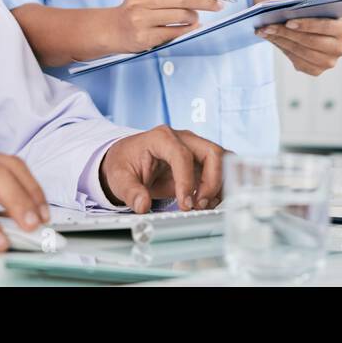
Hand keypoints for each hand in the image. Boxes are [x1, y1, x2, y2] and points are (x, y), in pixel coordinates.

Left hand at [99, 125, 225, 212]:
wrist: (127, 159)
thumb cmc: (124, 163)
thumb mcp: (119, 177)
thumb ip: (130, 192)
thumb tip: (143, 205)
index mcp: (162, 137)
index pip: (182, 155)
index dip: (187, 180)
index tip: (185, 203)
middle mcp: (183, 139)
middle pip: (212, 152)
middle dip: (212, 181)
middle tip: (200, 205)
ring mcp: (194, 148)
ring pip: (222, 160)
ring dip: (219, 185)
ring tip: (204, 206)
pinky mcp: (200, 161)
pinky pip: (220, 171)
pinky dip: (219, 187)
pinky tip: (207, 202)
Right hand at [107, 0, 222, 52]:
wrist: (114, 29)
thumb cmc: (138, 6)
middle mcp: (139, 0)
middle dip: (204, 0)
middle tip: (217, 3)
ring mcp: (141, 19)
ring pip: (180, 15)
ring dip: (194, 16)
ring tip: (195, 16)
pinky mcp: (145, 37)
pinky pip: (175, 32)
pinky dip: (188, 28)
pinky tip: (191, 26)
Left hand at [257, 16, 341, 75]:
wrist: (316, 28)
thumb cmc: (314, 15)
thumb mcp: (314, 10)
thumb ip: (304, 11)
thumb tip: (279, 14)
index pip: (325, 26)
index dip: (306, 25)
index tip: (288, 22)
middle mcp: (340, 48)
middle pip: (311, 42)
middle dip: (287, 34)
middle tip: (268, 27)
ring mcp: (330, 62)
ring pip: (302, 53)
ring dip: (281, 41)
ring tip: (265, 32)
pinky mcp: (317, 71)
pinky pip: (298, 62)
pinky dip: (283, 49)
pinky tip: (272, 40)